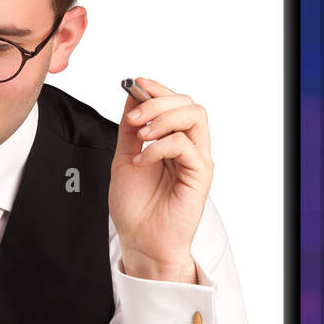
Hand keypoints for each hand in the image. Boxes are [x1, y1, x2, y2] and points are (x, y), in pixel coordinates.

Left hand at [110, 76, 212, 281]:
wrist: (139, 239)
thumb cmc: (135, 205)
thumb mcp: (124, 158)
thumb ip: (130, 129)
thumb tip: (131, 96)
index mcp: (173, 141)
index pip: (176, 103)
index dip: (158, 89)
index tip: (136, 83)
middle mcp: (189, 148)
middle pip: (189, 104)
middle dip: (158, 102)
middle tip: (134, 117)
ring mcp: (197, 161)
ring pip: (195, 117)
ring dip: (163, 118)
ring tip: (140, 135)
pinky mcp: (199, 176)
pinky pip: (185, 146)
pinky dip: (159, 147)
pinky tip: (142, 160)